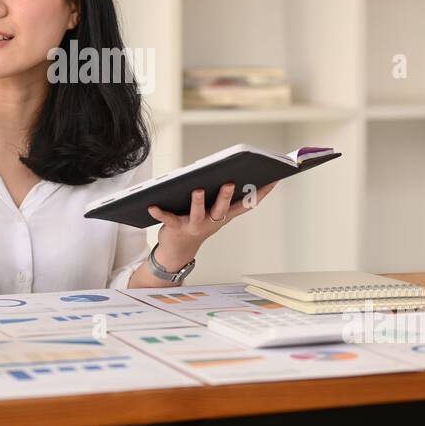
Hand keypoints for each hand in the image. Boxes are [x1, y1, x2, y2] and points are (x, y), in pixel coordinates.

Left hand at [145, 181, 278, 266]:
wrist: (178, 250)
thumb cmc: (197, 224)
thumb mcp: (215, 213)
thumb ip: (225, 197)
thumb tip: (235, 175)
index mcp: (224, 216)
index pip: (246, 204)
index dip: (260, 194)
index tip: (273, 180)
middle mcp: (212, 221)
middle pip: (222, 208)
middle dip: (226, 196)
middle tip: (230, 183)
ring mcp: (195, 225)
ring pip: (198, 214)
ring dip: (198, 202)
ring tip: (197, 190)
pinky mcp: (176, 227)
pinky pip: (169, 219)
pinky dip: (160, 212)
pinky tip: (152, 205)